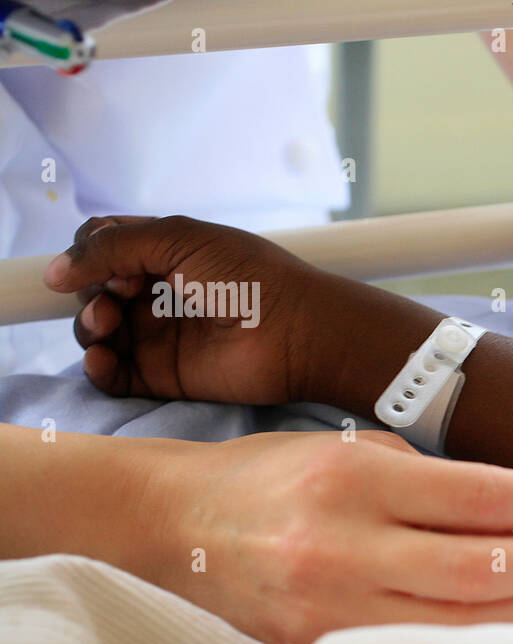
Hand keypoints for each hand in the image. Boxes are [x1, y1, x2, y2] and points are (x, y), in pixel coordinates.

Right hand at [43, 215, 318, 404]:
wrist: (297, 332)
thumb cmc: (249, 277)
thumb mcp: (179, 239)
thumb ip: (113, 246)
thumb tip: (57, 271)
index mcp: (165, 252)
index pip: (103, 246)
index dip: (91, 252)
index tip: (107, 262)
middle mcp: (158, 293)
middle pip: (93, 289)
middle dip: (89, 291)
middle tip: (114, 299)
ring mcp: (160, 335)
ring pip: (96, 332)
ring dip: (87, 327)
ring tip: (105, 326)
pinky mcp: (165, 376)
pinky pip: (114, 375)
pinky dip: (97, 368)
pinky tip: (101, 360)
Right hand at [145, 430, 512, 643]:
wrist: (177, 526)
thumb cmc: (276, 476)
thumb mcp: (354, 447)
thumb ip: (436, 476)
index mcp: (352, 480)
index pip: (477, 496)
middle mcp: (340, 549)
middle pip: (482, 572)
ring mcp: (329, 612)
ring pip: (464, 627)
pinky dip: (475, 635)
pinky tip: (494, 612)